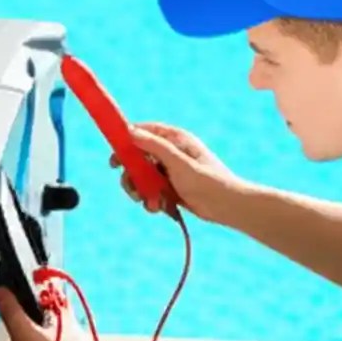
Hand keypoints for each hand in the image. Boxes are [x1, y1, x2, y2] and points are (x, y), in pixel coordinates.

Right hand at [111, 122, 248, 224]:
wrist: (226, 206)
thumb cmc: (207, 180)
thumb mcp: (178, 162)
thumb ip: (154, 146)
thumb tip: (131, 132)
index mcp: (175, 139)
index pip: (144, 132)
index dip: (127, 141)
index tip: (115, 156)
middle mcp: (171, 153)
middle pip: (138, 158)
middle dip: (132, 175)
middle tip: (131, 187)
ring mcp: (170, 171)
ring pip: (143, 177)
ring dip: (142, 191)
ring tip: (152, 203)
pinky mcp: (171, 188)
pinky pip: (151, 191)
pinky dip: (152, 200)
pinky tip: (160, 208)